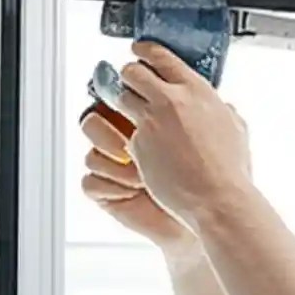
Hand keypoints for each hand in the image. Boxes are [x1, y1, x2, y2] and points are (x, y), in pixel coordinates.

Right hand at [79, 109, 196, 255]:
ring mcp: (112, 167)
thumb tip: (183, 81)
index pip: (113, 98)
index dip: (118, 100)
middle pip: (92, 121)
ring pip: (91, 154)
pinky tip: (134, 192)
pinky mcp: (106, 193)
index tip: (137, 109)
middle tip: (130, 146)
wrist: (205, 213)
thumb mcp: (202, 130)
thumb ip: (187, 105)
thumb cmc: (204, 174)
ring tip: (139, 177)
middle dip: (110, 134)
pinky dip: (112, 187)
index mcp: (140, 120)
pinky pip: (90, 182)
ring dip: (116, 166)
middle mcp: (121, 141)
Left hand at [114, 42, 252, 228]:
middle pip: (132, 72)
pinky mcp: (137, 146)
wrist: (216, 198)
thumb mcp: (236, 127)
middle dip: (128, 75)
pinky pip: (125, 134)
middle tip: (129, 81)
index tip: (139, 50)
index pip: (161, 57)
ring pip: (120, 98)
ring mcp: (150, 122)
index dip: (145, 51)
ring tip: (125, 109)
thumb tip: (221, 106)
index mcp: (196, 90)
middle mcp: (170, 101)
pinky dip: (130, 139)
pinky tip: (141, 148)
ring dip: (121, 102)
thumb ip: (223, 110)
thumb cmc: (230, 169)